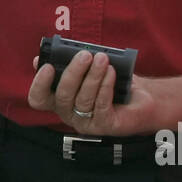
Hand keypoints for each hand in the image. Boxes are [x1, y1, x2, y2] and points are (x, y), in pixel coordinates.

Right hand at [27, 52, 160, 135]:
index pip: (38, 99)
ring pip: (83, 100)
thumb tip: (40, 59)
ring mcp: (86, 123)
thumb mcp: (87, 68)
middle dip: (73, 73)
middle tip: (85, 55)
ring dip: (93, 76)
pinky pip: (101, 105)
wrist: (142, 98)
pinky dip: (105, 85)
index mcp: (59, 100)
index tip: (48, 66)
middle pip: (62, 97)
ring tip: (103, 59)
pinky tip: (111, 72)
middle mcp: (69, 114)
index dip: (39, 84)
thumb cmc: (112, 81)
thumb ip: (66, 63)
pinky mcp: (104, 126)